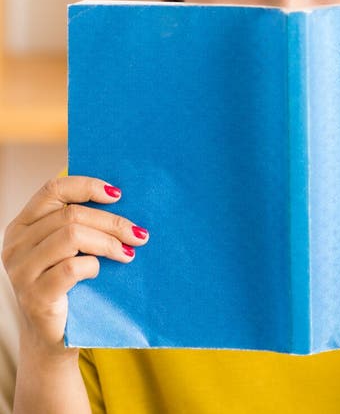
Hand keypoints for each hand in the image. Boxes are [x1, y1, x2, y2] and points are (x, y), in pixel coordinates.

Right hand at [1, 176, 148, 352]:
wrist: (53, 338)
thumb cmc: (66, 285)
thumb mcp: (66, 248)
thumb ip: (78, 222)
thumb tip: (119, 196)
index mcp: (22, 225)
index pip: (53, 190)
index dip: (87, 186)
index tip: (118, 194)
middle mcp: (16, 245)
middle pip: (70, 215)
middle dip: (111, 222)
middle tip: (138, 233)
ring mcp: (21, 272)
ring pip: (72, 236)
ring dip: (108, 242)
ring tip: (128, 252)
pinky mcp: (35, 296)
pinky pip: (72, 268)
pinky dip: (94, 266)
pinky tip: (101, 272)